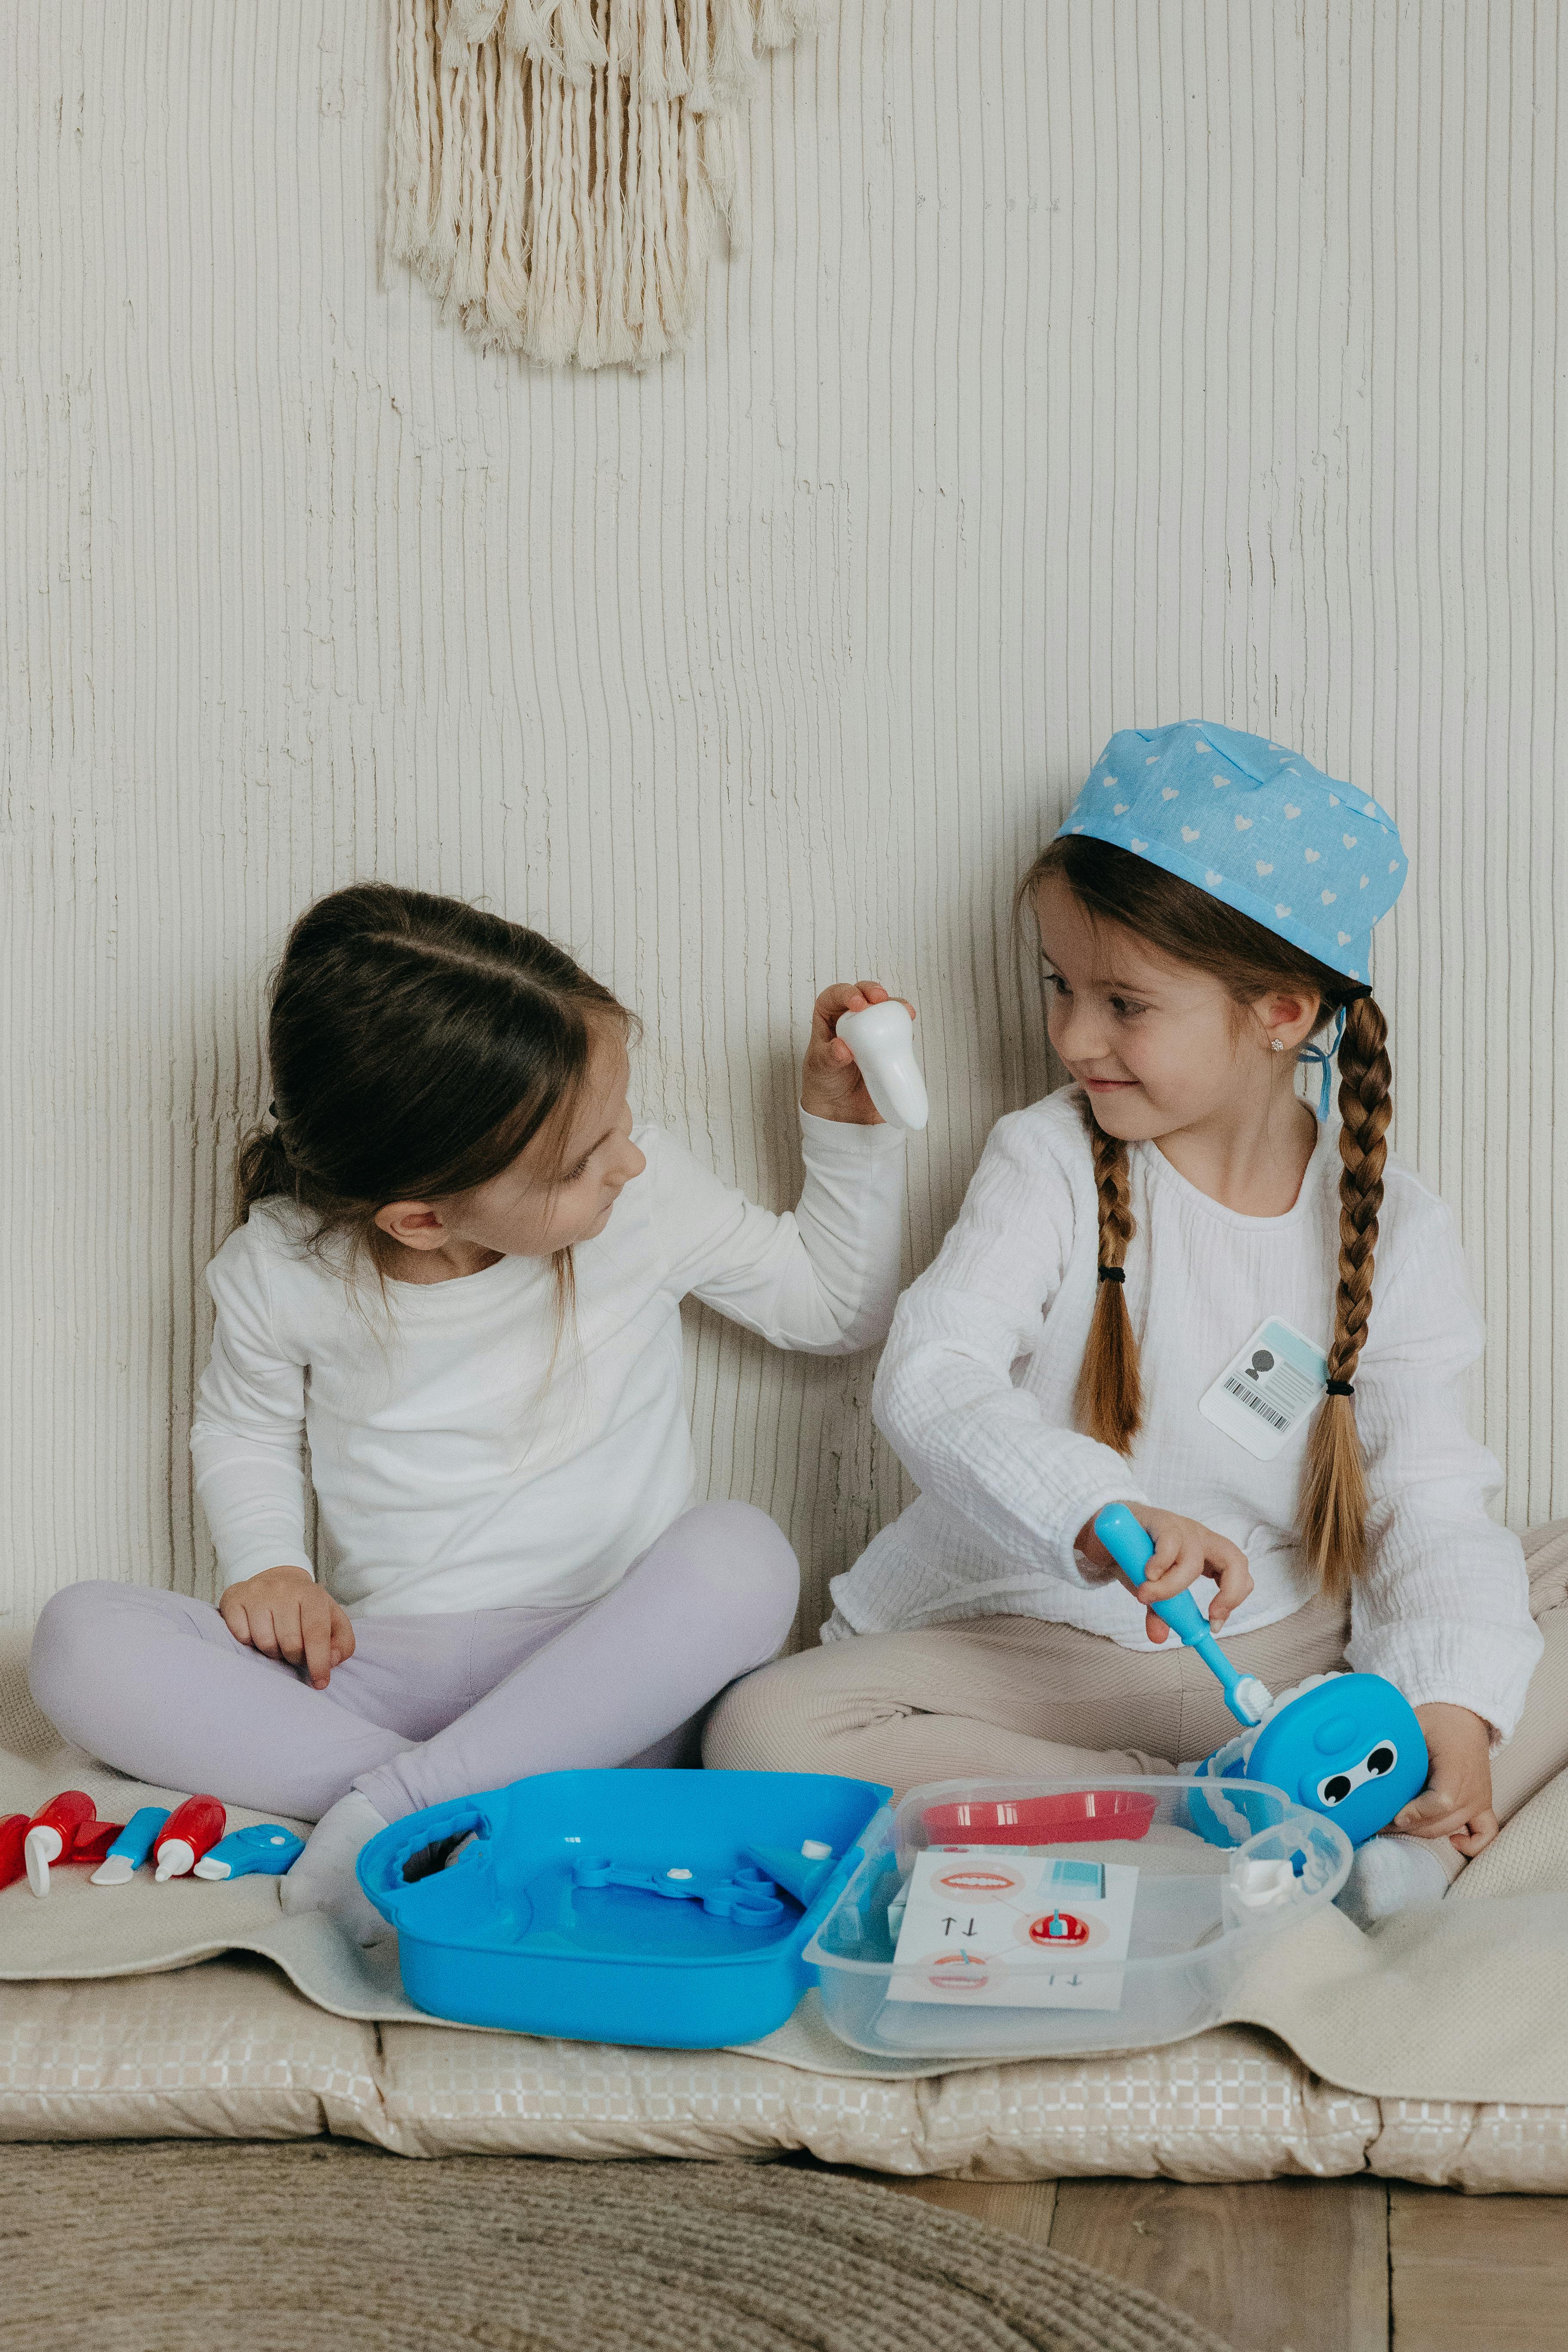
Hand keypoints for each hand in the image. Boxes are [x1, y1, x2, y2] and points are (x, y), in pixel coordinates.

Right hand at [219, 1565, 355, 1691]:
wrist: (277, 1579)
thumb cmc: (307, 1608)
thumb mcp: (333, 1619)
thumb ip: (342, 1642)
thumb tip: (331, 1661)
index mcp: (311, 1594)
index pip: (316, 1633)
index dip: (319, 1662)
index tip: (321, 1683)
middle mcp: (283, 1590)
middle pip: (290, 1644)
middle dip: (295, 1657)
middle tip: (294, 1651)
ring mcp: (256, 1593)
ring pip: (265, 1643)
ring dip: (273, 1651)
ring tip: (276, 1639)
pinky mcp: (234, 1599)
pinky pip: (241, 1637)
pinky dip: (250, 1642)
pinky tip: (257, 1631)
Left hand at [801, 981, 916, 1124]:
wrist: (842, 1108)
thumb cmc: (824, 1081)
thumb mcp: (821, 1069)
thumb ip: (829, 1058)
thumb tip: (842, 1048)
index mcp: (828, 1017)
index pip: (834, 996)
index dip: (845, 993)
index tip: (857, 1003)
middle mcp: (850, 1018)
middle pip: (862, 994)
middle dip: (872, 990)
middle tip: (881, 998)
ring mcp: (871, 1030)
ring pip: (883, 1008)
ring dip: (895, 1005)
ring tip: (905, 1012)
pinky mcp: (887, 1044)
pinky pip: (897, 1031)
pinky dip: (904, 1028)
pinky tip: (908, 1034)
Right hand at [1074, 1505, 1253, 1639]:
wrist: (1108, 1530)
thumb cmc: (1137, 1558)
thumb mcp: (1152, 1590)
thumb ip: (1159, 1612)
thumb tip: (1158, 1637)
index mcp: (1207, 1555)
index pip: (1238, 1574)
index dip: (1233, 1600)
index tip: (1213, 1625)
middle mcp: (1200, 1540)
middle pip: (1235, 1560)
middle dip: (1230, 1594)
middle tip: (1210, 1617)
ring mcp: (1181, 1528)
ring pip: (1194, 1559)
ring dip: (1173, 1585)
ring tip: (1147, 1595)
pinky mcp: (1159, 1521)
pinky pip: (1169, 1543)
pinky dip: (1160, 1564)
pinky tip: (1146, 1575)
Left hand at [1391, 1703, 1497, 1855]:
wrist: (1464, 1715)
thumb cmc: (1436, 1720)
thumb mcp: (1415, 1726)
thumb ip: (1400, 1747)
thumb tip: (1372, 1761)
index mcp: (1456, 1768)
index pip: (1440, 1802)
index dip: (1416, 1812)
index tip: (1393, 1814)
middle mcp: (1472, 1789)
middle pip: (1441, 1821)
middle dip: (1408, 1826)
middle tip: (1379, 1822)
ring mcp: (1480, 1799)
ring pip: (1451, 1828)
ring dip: (1422, 1832)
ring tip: (1394, 1826)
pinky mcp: (1484, 1804)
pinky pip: (1486, 1833)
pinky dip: (1472, 1844)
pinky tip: (1452, 1842)